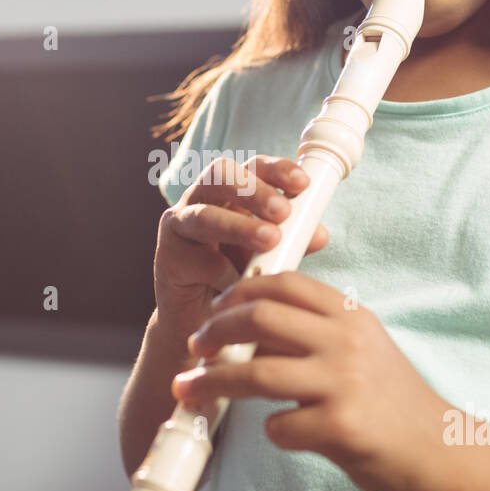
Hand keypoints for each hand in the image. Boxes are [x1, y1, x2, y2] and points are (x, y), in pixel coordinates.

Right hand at [153, 154, 328, 343]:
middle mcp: (200, 200)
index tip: (303, 184)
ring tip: (270, 241)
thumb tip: (320, 233)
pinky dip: (224, 272)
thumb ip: (293, 241)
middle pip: (219, 174)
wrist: (201, 323)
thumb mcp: (269, 255)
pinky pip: (198, 260)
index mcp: (229, 192)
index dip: (276, 169)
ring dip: (239, 226)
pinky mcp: (169, 259)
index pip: (251, 166)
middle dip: (253, 190)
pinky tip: (240, 284)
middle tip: (283, 212)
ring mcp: (180, 227)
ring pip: (204, 215)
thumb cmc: (236, 278)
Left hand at [171, 270, 458, 490]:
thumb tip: (249, 326)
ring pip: (256, 373)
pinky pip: (279, 426)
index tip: (214, 309)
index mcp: (351, 316)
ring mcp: (343, 384)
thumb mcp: (363, 347)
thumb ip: (317, 331)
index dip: (239, 292)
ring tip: (189, 390)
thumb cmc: (393, 400)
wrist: (443, 450)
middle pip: (259, 319)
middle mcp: (346, 342)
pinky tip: (285, 433)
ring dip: (214, 383)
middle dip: (214, 331)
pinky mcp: (341, 428)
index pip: (283, 284)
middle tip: (195, 347)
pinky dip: (272, 431)